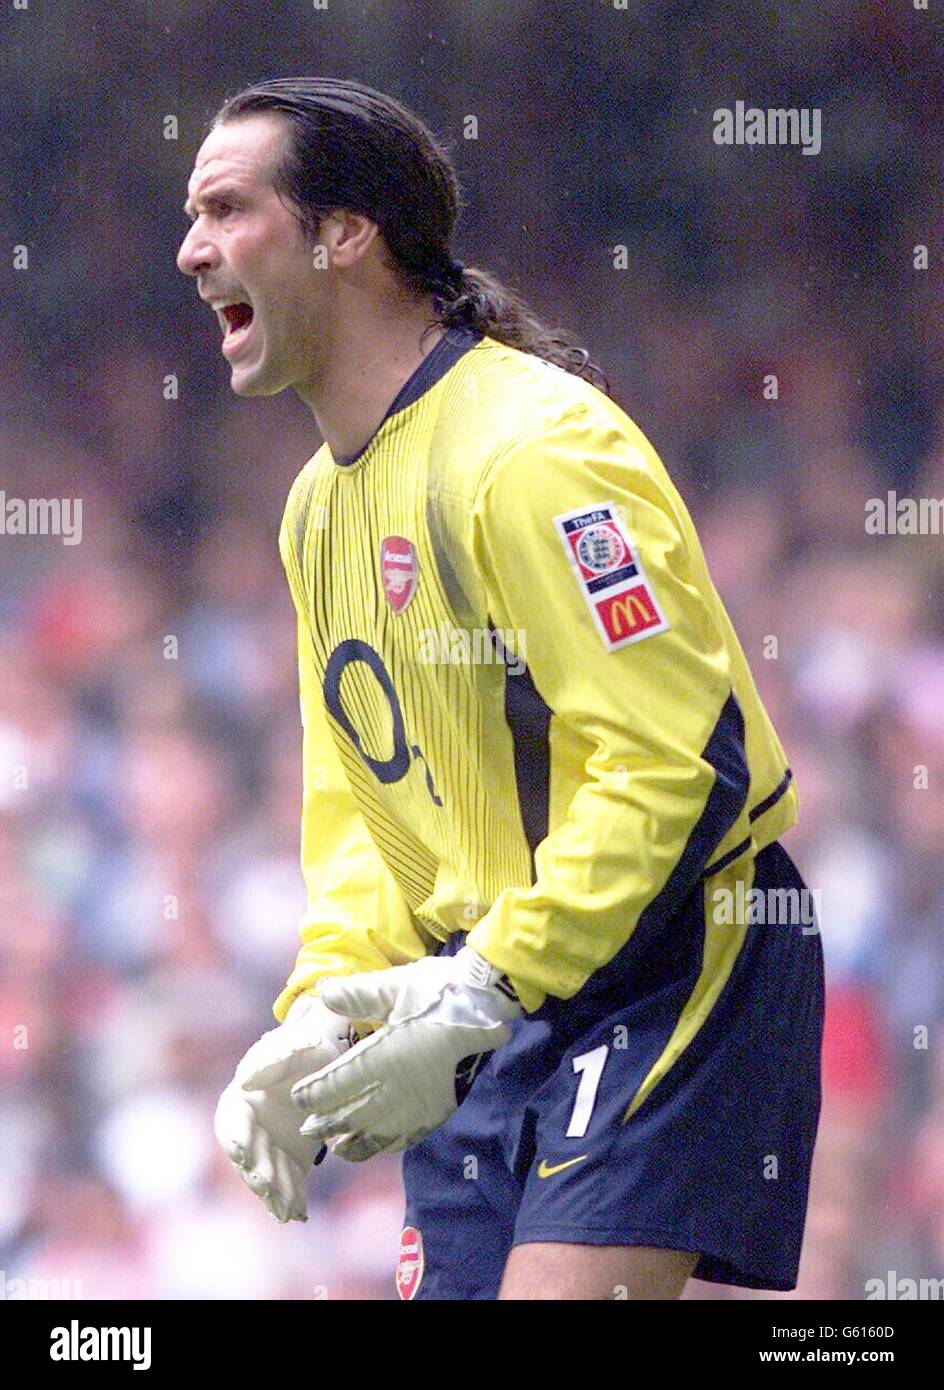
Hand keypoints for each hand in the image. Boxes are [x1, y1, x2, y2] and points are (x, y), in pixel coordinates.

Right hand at [213, 992, 352, 1221]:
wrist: (329, 1066)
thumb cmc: (306, 1050)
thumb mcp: (295, 1046)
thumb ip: (274, 1058)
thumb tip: (245, 1081)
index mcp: (240, 1099)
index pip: (230, 1122)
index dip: (234, 1136)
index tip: (240, 1150)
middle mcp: (251, 1130)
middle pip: (247, 1157)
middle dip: (256, 1172)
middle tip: (267, 1185)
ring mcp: (269, 1149)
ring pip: (267, 1176)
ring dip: (276, 1192)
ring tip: (287, 1209)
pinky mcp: (290, 1162)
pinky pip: (288, 1184)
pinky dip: (293, 1198)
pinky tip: (300, 1212)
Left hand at [291, 947, 522, 1158]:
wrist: (486, 1004)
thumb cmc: (438, 990)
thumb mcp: (394, 985)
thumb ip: (357, 995)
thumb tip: (323, 992)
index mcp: (382, 1057)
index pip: (338, 1084)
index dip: (314, 1094)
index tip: (298, 1099)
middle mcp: (397, 1087)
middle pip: (352, 1114)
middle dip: (327, 1123)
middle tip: (308, 1130)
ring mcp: (419, 1103)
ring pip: (378, 1133)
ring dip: (354, 1142)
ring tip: (337, 1148)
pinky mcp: (440, 1109)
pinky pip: (409, 1136)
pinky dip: (388, 1145)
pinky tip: (380, 1146)